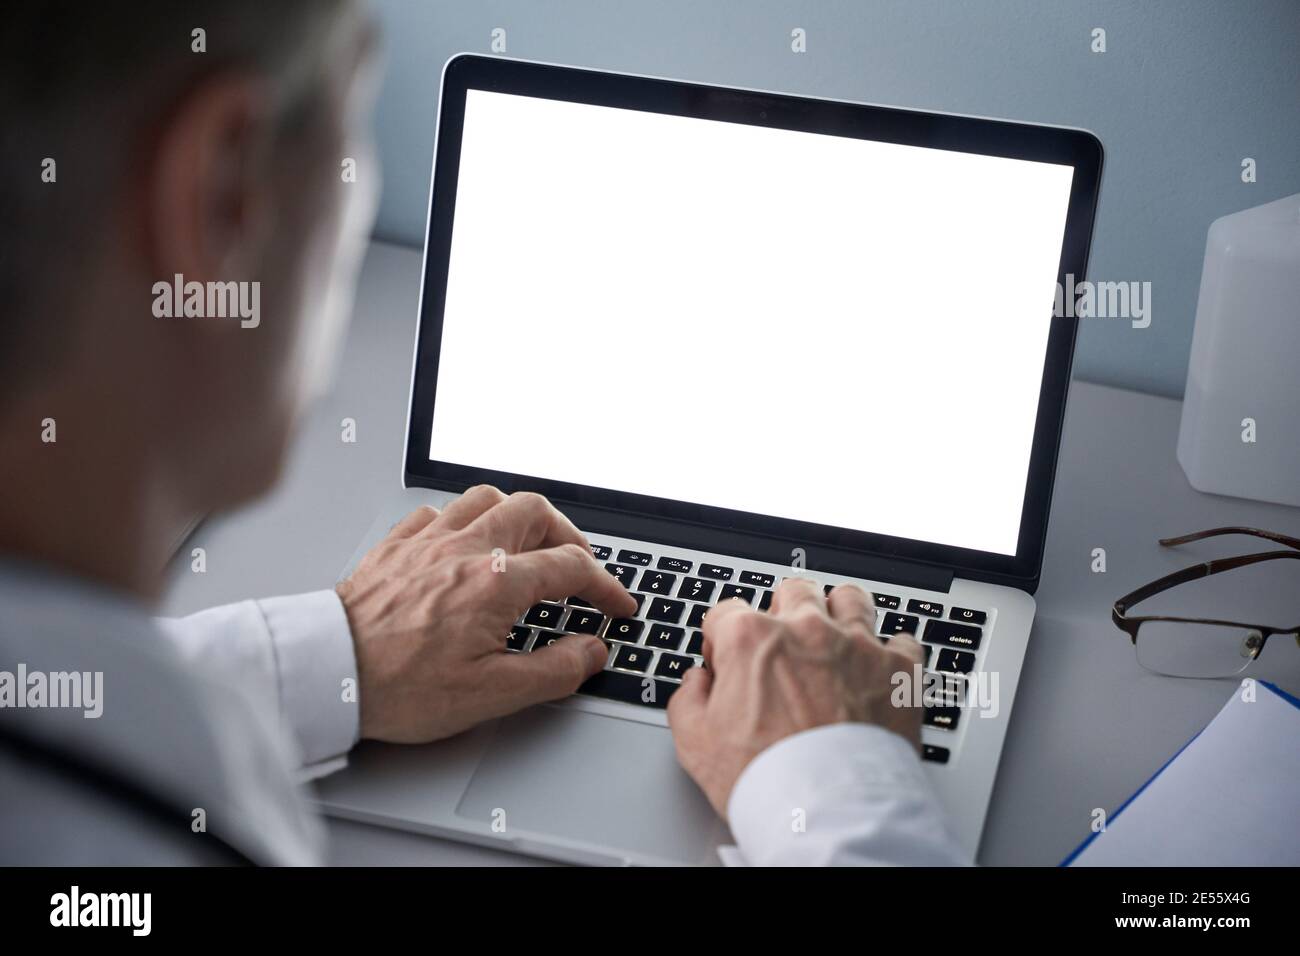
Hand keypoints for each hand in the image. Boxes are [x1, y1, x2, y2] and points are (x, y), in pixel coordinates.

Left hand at [335, 485, 635, 742]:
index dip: (606, 586)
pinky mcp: (396, 545)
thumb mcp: (492, 694)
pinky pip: (439, 511)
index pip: (572, 567)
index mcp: (497, 582)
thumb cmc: (399, 686)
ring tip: (528, 541)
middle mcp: (466, 549)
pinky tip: (465, 542)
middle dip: (569, 535)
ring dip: (518, 515)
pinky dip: (465, 520)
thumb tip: (590, 651)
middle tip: (578, 565)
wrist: (326, 674)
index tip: (616, 605)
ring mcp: (428, 541)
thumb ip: (553, 670)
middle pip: (536, 512)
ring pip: (488, 498)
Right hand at [667, 578, 925, 816]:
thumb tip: (696, 683)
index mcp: (751, 639)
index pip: (726, 611)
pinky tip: (879, 671)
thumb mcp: (696, 743)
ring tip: (834, 639)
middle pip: (792, 591)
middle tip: (782, 646)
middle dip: (783, 612)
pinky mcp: (898, 669)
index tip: (726, 661)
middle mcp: (805, 629)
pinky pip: (903, 640)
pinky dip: (890, 654)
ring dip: (839, 613)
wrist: (827, 810)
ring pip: (850, 598)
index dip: (721, 639)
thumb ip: (688, 700)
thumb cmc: (766, 778)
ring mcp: (856, 644)